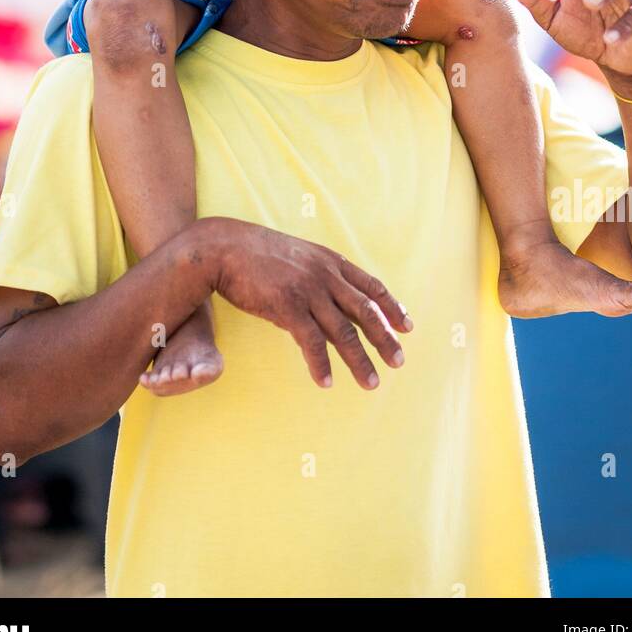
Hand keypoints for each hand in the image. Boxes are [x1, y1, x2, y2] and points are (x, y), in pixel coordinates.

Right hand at [195, 217, 411, 389]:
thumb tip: (332, 300)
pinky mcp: (287, 305)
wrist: (224, 247)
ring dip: (360, 361)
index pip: (371, 286)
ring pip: (344, 332)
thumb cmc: (257, 255)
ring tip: (371, 383)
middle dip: (385, 338)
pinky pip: (311, 341)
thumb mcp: (298, 257)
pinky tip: (326, 382)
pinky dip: (321, 364)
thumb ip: (319, 275)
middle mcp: (325, 275)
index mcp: (330, 262)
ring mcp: (308, 290)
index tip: (407, 326)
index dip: (392, 306)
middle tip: (399, 362)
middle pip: (365, 311)